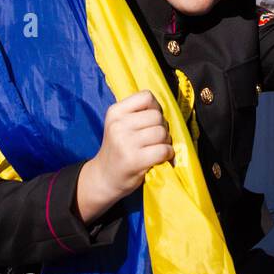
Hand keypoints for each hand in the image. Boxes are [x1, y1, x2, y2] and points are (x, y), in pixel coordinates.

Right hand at [76, 90, 173, 223]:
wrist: (104, 177)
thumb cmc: (117, 149)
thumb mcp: (119, 125)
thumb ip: (138, 114)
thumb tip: (169, 110)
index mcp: (115, 112)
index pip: (146, 96)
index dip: (155, 107)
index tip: (151, 121)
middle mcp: (118, 125)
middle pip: (157, 116)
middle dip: (162, 127)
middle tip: (155, 138)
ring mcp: (125, 142)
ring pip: (162, 132)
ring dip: (166, 141)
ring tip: (157, 148)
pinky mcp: (134, 160)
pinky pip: (163, 150)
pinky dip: (168, 154)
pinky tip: (161, 157)